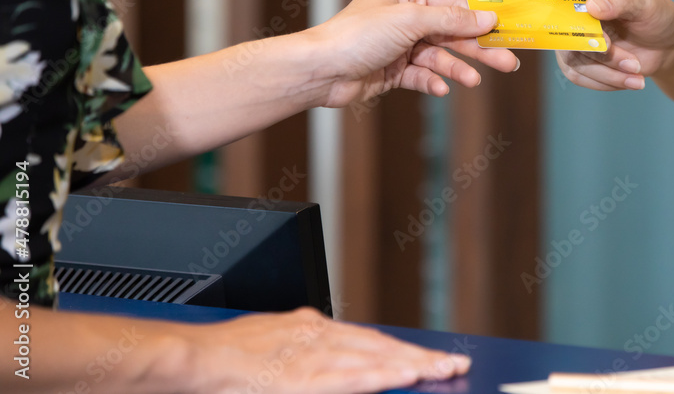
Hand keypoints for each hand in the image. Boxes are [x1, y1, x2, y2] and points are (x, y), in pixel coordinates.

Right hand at [184, 307, 471, 393]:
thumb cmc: (219, 362)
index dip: (398, 349)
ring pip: (372, 356)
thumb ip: (297, 357)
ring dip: (410, 364)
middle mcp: (316, 334)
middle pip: (378, 344)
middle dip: (418, 355)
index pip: (366, 339)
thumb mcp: (267, 349)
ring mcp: (311, 354)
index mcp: (308, 328)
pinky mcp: (302, 376)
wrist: (189, 358)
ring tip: (443, 371)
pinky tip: (404, 377)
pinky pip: (350, 376)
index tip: (425, 357)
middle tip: (454, 363)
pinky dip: (379, 375)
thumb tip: (324, 369)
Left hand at [303, 0, 518, 107]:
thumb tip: (487, 16)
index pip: (454, 4)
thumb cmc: (358, 35)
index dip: (482, 17)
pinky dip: (432, 82)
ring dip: (457, 69)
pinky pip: (422, 76)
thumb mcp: (410, 21)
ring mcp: (399, 45)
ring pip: (439, 57)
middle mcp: (405, 17)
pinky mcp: (392, 71)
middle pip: (452, 33)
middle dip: (478, 48)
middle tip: (507, 61)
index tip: (508, 28)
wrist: (321, 70)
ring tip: (474, 81)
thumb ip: (451, 19)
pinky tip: (440, 89)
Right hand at [555, 0, 673, 90]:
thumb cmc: (657, 15)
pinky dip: (605, 82)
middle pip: (566, 35)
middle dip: (601, 55)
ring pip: (573, 61)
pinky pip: (579, 76)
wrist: (667, 44)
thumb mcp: (647, 3)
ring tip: (637, 72)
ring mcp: (571, 33)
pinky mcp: (575, 57)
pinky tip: (629, 80)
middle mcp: (572, 5)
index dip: (579, 25)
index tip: (607, 44)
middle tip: (632, 63)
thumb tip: (591, 7)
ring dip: (608, 73)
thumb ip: (620, 0)